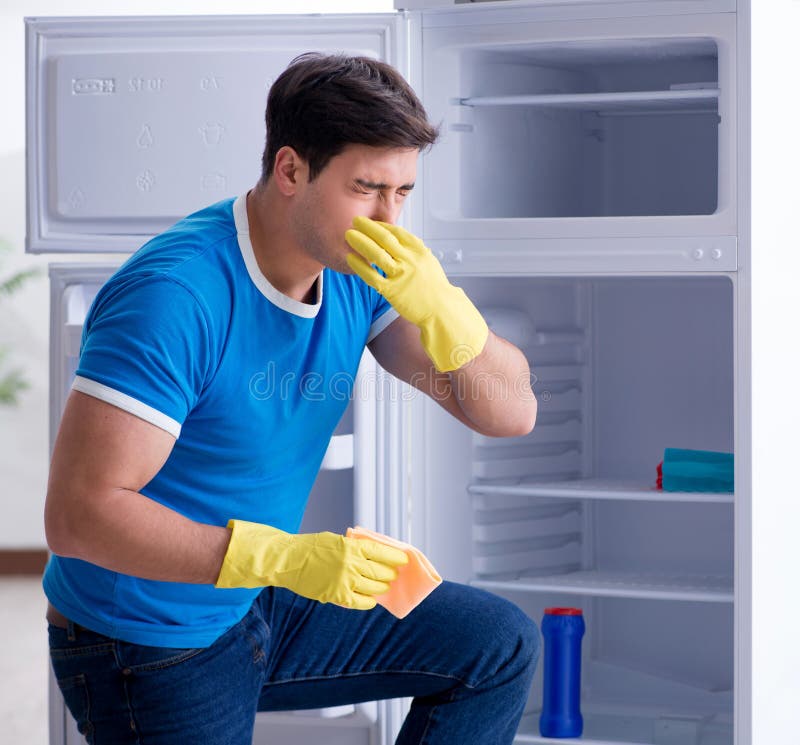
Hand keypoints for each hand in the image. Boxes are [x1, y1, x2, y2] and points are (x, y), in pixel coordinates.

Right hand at [215, 520, 407, 609]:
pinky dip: (369, 601)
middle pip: (382, 572)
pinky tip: (372, 599)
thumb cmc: (312, 546)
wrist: (287, 560)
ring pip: (374, 587)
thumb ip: (355, 548)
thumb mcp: (336, 540)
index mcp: (352, 546)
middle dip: (390, 574)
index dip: (396, 557)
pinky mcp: (337, 596)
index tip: (404, 560)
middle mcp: (351, 563)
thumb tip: (377, 555)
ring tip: (384, 586)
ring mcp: (345, 581)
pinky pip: (361, 602)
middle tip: (393, 575)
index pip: (383, 552)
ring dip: (382, 587)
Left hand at [345, 217, 487, 371]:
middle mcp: (410, 261)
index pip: (397, 232)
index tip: (370, 222)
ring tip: (348, 235)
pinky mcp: (392, 291)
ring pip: (376, 254)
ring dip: (360, 242)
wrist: (441, 310)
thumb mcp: (428, 263)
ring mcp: (401, 276)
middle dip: (368, 227)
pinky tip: (350, 258)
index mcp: (420, 251)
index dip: (381, 225)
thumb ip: (413, 251)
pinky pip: (371, 276)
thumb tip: (397, 239)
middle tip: (355, 221)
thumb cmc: (434, 288)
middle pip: (385, 238)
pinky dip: (359, 265)